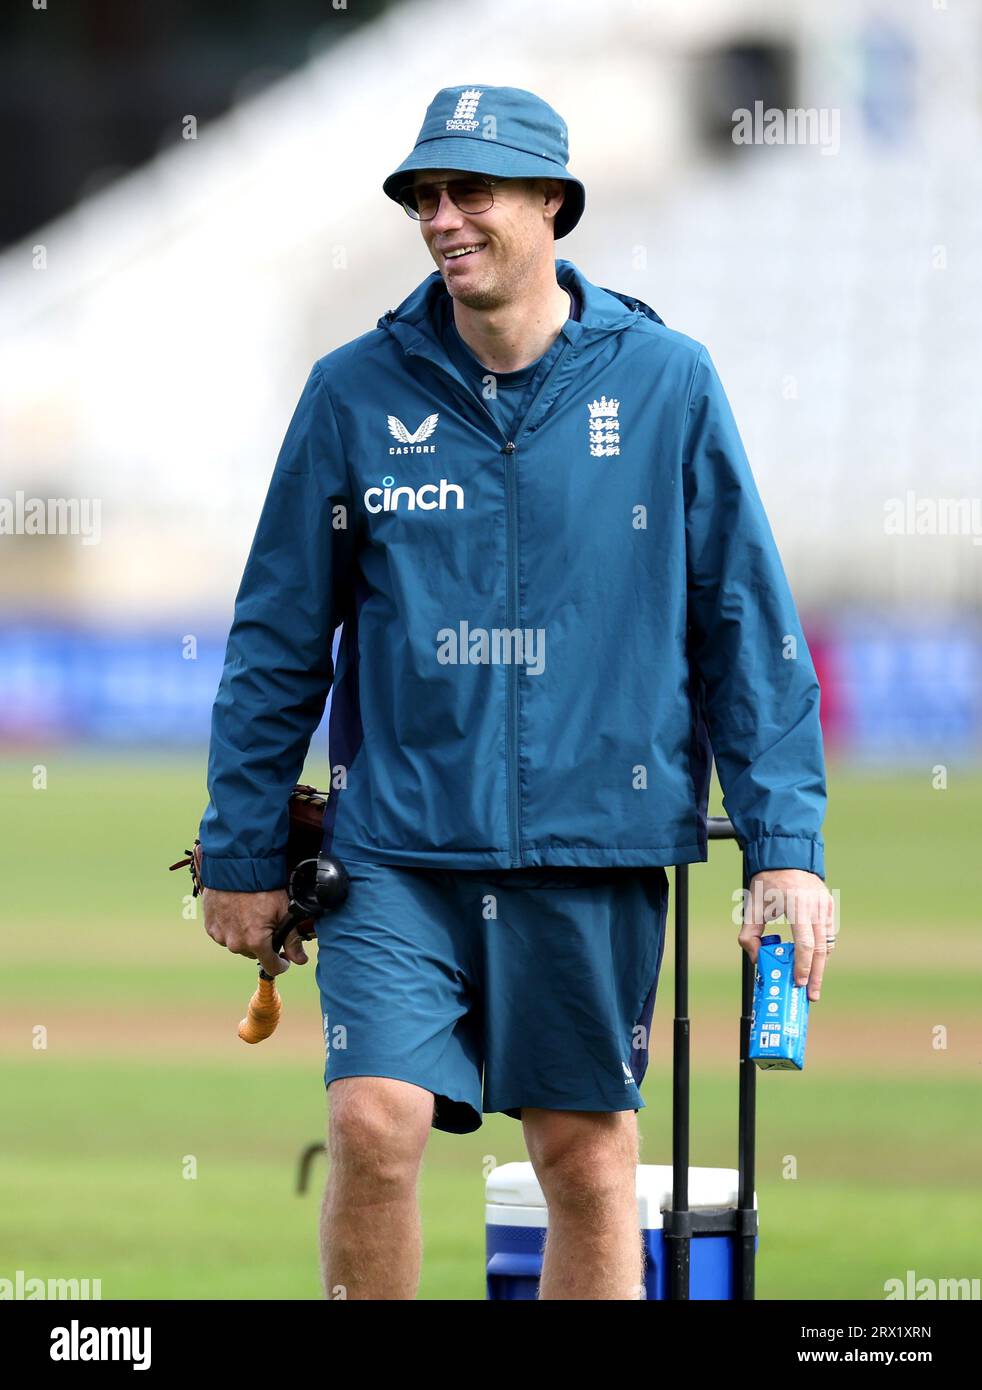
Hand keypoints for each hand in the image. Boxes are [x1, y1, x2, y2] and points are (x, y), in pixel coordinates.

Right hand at [201, 887, 308, 976]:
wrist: (236, 867)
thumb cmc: (262, 888)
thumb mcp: (284, 912)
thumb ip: (292, 940)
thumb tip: (301, 960)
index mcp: (256, 942)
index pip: (271, 967)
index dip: (281, 964)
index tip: (284, 959)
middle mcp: (236, 943)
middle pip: (254, 954)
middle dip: (262, 944)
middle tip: (267, 924)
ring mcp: (221, 936)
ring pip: (238, 944)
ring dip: (245, 936)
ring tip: (251, 915)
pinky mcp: (210, 927)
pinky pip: (224, 935)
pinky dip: (231, 928)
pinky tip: (237, 913)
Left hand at [738, 869, 835, 1001]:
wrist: (786, 856)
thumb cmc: (767, 882)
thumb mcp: (751, 906)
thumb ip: (749, 934)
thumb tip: (757, 960)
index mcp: (797, 906)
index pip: (805, 944)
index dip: (803, 967)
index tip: (799, 983)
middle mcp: (815, 906)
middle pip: (821, 949)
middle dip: (816, 975)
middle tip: (811, 996)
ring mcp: (825, 905)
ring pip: (827, 943)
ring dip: (820, 965)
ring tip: (812, 983)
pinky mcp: (829, 905)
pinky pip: (828, 933)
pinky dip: (822, 949)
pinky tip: (813, 961)